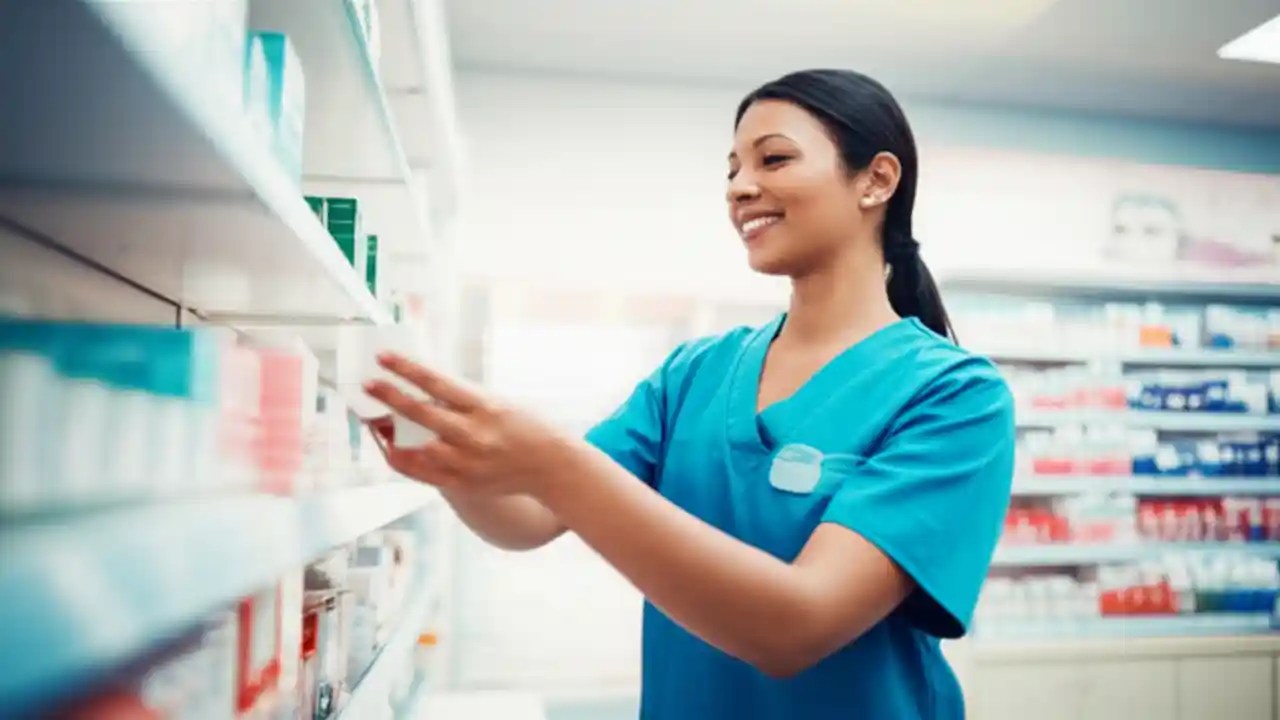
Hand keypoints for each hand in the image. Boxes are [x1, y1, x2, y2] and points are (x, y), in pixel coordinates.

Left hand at [362, 353, 573, 497]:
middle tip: (367, 384)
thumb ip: (460, 399)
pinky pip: (420, 473)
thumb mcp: (496, 402)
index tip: (383, 357)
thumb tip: (416, 390)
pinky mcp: (462, 484)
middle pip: (421, 413)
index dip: (406, 368)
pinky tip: (390, 447)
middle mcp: (475, 435)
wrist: (549, 466)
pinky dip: (401, 459)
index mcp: (486, 406)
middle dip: (389, 396)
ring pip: (415, 448)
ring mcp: (467, 462)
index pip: (437, 382)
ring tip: (372, 420)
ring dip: (389, 432)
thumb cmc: (523, 426)